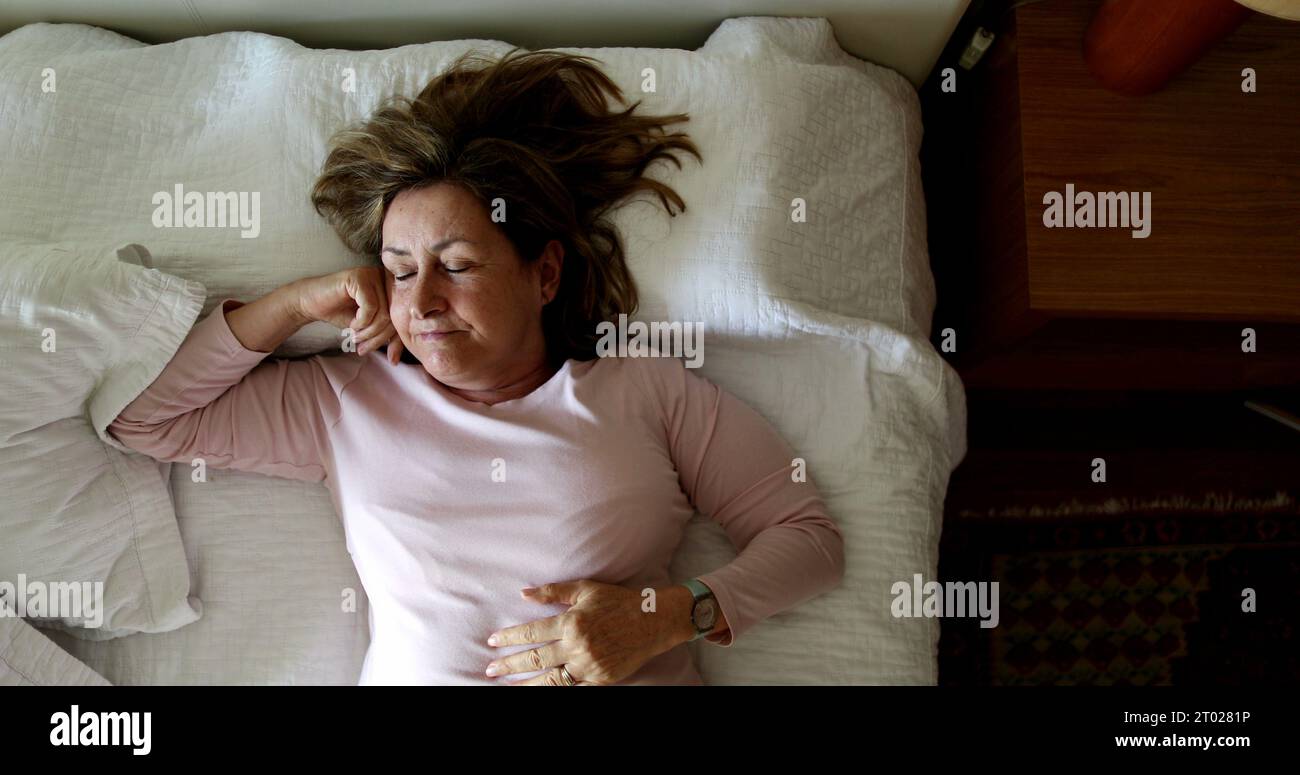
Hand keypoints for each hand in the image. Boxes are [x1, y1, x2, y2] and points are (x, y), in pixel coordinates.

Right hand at [294, 266, 404, 363]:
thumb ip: (386, 336)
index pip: (404, 318)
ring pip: (384, 314)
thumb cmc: (342, 314)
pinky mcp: (359, 277)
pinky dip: (361, 322)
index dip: (398, 340)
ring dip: (368, 332)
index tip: (391, 358)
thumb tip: (397, 358)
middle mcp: (387, 278)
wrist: (312, 303)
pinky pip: (370, 307)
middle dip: (379, 339)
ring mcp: (373, 275)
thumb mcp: (370, 329)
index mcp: (394, 288)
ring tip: (356, 337)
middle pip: (395, 317)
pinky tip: (352, 324)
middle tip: (363, 348)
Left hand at [485, 580, 691, 684]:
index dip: (509, 637)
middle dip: (509, 664)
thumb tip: (523, 593)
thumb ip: (554, 591)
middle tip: (490, 669)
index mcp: (572, 622)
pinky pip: (572, 689)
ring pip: (550, 679)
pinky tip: (540, 690)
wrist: (653, 622)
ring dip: (526, 683)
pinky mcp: (600, 679)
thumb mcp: (586, 589)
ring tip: (507, 686)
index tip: (492, 641)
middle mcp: (577, 645)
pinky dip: (554, 691)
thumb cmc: (618, 601)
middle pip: (535, 658)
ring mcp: (589, 665)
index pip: (532, 632)